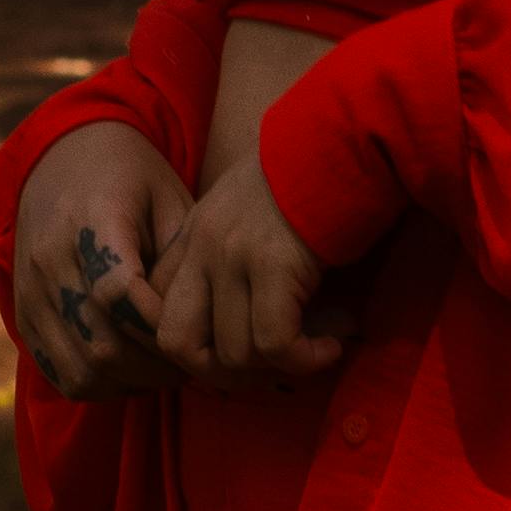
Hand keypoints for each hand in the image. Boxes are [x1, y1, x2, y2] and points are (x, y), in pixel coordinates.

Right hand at [9, 123, 187, 399]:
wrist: (63, 155)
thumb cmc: (133, 179)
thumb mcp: (170, 196)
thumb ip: (183, 257)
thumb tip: (197, 324)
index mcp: (91, 222)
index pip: (119, 295)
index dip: (161, 325)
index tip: (193, 327)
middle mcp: (51, 259)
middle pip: (103, 345)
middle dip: (155, 366)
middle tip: (189, 361)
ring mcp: (31, 291)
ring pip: (80, 370)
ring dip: (128, 382)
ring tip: (159, 368)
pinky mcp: (23, 312)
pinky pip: (58, 372)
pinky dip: (97, 383)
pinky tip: (128, 368)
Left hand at [153, 148, 344, 379]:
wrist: (351, 136)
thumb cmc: (317, 174)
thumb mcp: (257, 213)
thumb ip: (238, 257)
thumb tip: (255, 328)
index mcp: (194, 234)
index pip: (160, 312)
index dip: (195, 349)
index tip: (241, 353)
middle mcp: (203, 246)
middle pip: (178, 344)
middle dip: (222, 375)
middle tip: (270, 371)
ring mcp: (233, 256)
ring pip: (232, 353)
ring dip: (279, 368)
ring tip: (317, 351)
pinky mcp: (273, 265)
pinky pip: (274, 344)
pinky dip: (304, 359)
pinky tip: (332, 347)